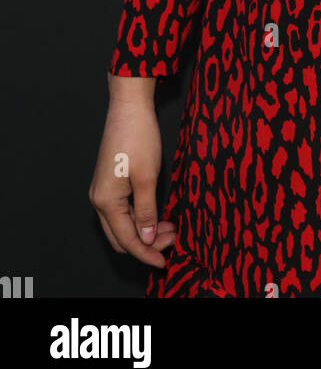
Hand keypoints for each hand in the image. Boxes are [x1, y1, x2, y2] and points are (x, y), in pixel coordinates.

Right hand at [89, 83, 175, 267]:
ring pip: (123, 224)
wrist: (129, 106)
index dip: (147, 253)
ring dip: (144, 230)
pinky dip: (140, 216)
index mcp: (106, 202)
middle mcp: (100, 200)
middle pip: (121, 236)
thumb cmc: (137, 137)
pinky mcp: (111, 182)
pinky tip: (158, 213)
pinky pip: (124, 210)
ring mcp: (104, 191)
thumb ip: (146, 211)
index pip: (127, 240)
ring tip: (170, 227)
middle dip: (146, 243)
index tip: (165, 261)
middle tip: (172, 239)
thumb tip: (146, 239)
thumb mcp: (147, 177)